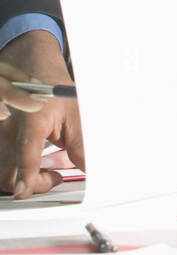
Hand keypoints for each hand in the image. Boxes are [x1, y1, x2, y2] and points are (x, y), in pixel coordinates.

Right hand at [0, 31, 84, 197]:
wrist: (30, 64)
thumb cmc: (52, 87)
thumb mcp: (74, 112)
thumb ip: (80, 145)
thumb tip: (89, 169)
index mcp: (31, 119)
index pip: (26, 152)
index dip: (26, 174)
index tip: (24, 190)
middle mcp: (8, 128)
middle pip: (7, 173)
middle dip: (29, 184)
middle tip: (52, 177)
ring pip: (2, 170)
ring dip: (22, 178)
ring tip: (45, 170)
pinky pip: (1, 161)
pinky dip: (17, 168)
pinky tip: (33, 162)